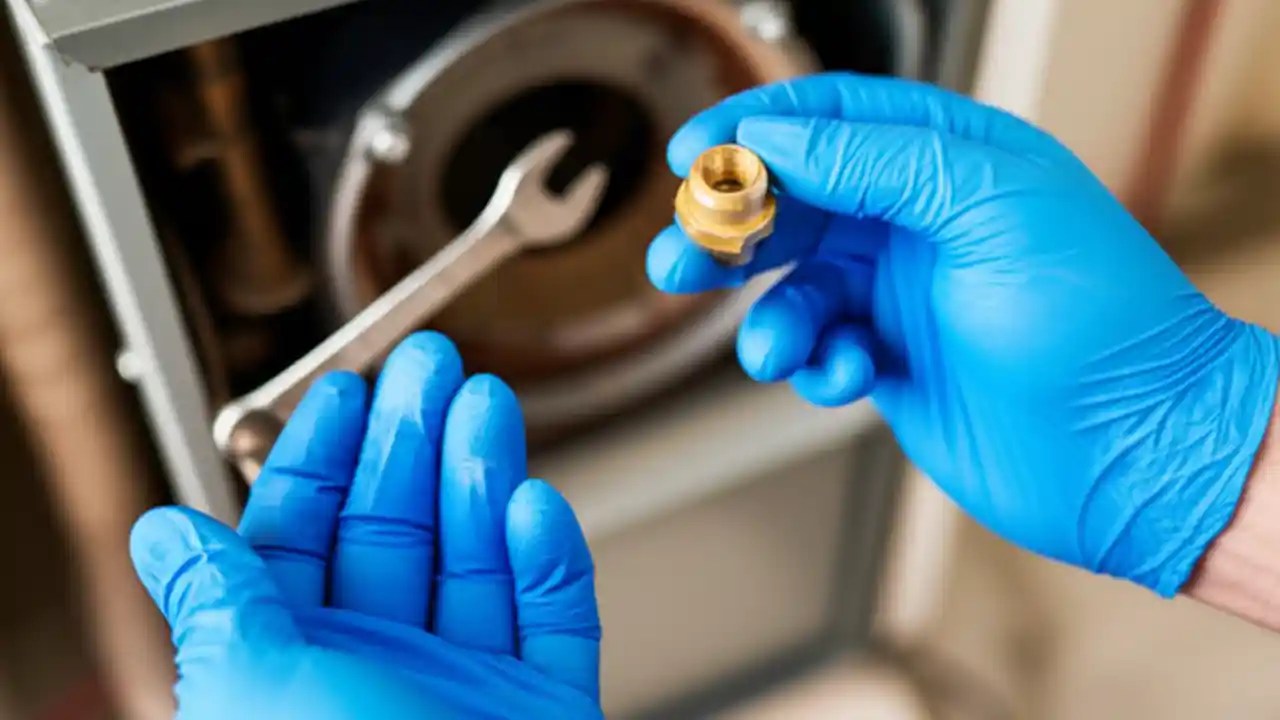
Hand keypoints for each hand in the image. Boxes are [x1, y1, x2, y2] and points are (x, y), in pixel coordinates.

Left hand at [130, 333, 601, 718]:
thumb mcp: (251, 684)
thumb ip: (216, 599)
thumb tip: (160, 531)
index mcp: (298, 664)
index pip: (305, 536)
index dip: (325, 454)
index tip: (349, 387)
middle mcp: (380, 672)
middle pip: (398, 530)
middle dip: (413, 440)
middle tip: (432, 365)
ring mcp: (468, 691)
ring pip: (477, 558)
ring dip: (483, 476)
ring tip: (486, 406)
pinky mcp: (543, 710)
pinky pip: (554, 619)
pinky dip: (549, 559)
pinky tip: (535, 505)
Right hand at [648, 72, 1279, 594]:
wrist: (1134, 449)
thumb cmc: (1095, 318)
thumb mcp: (986, 205)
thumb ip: (876, 160)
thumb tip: (776, 137)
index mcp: (949, 160)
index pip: (830, 119)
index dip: (754, 129)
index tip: (692, 153)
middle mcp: (919, 221)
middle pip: (794, 203)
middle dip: (731, 230)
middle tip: (680, 258)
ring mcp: (904, 295)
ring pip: (795, 287)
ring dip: (770, 317)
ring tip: (773, 349)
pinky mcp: (893, 362)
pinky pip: (820, 351)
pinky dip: (817, 365)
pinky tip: (851, 376)